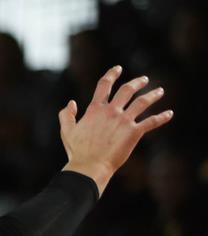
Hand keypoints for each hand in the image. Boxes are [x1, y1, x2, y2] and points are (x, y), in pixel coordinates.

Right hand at [58, 65, 172, 194]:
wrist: (89, 166)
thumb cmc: (77, 151)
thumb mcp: (66, 131)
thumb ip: (66, 115)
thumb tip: (71, 103)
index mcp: (95, 109)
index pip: (104, 85)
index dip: (111, 74)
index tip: (118, 68)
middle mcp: (111, 111)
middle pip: (127, 90)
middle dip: (137, 83)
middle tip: (144, 80)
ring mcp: (124, 121)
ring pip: (142, 102)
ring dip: (153, 95)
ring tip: (160, 91)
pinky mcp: (134, 132)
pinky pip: (151, 122)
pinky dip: (162, 117)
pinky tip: (169, 114)